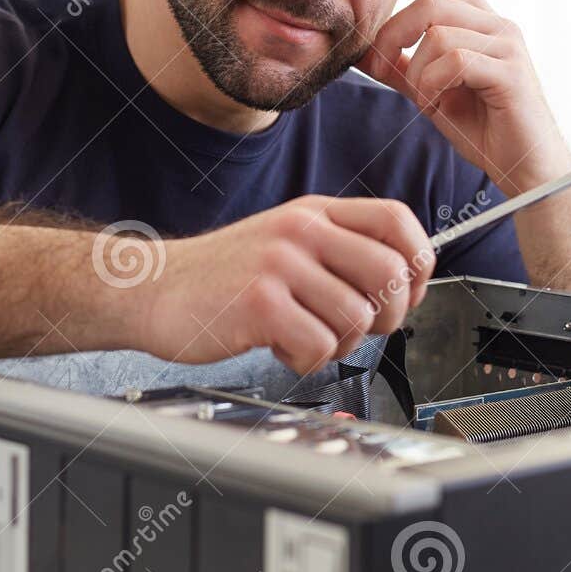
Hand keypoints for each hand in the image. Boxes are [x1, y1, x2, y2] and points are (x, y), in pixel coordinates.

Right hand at [136, 196, 433, 375]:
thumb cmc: (222, 276)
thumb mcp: (285, 242)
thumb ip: (339, 250)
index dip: (419, 260)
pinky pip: (319, 345)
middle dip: (388, 315)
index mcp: (314, 212)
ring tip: (304, 335)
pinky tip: (279, 345)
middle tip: (357, 327)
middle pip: (391, 271)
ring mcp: (280, 264)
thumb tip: (406, 280)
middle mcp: (301, 230)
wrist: (152, 288)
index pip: (397, 219)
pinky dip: (305, 359)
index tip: (407, 290)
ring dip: (338, 344)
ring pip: (357, 317)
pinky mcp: (259, 302)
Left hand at [357, 0, 570, 195]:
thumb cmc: (486, 131)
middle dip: (396, 37)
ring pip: (437, 32)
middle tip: (389, 72)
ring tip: (429, 100)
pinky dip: (434, 84)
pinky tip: (443, 103)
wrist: (528, 170)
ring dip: (417, 72)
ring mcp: (507, 42)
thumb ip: (403, 68)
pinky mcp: (511, 67)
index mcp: (479, 25)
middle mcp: (497, 23)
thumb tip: (366, 51)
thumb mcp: (432, 94)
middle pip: (428, 3)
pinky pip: (453, 59)